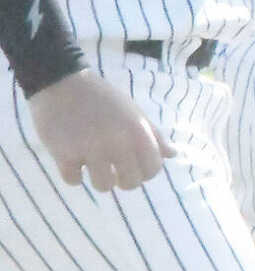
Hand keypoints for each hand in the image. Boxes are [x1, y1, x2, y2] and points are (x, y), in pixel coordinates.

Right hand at [29, 70, 175, 190]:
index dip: (145, 172)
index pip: (153, 169)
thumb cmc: (104, 99)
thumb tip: (173, 154)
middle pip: (131, 183)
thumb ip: (154, 136)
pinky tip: (74, 160)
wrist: (64, 84)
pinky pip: (74, 181)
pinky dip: (74, 174)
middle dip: (124, 180)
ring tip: (95, 165)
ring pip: (103, 186)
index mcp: (138, 132)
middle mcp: (118, 142)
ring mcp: (91, 150)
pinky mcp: (65, 155)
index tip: (135, 166)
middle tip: (114, 168)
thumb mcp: (134, 113)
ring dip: (100, 179)